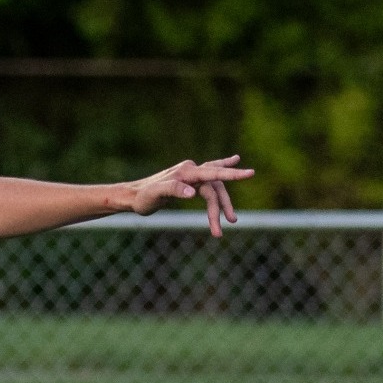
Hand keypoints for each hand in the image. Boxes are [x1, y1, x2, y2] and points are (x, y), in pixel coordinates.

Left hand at [127, 155, 254, 236]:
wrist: (132, 196)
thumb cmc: (143, 198)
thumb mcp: (155, 195)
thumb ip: (173, 190)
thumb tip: (193, 192)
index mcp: (186, 172)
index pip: (212, 174)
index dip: (231, 174)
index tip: (250, 173)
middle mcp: (190, 170)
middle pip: (215, 186)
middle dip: (223, 205)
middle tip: (232, 222)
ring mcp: (190, 174)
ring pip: (214, 187)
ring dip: (221, 205)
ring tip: (226, 223)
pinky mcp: (189, 180)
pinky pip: (210, 177)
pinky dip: (222, 170)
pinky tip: (235, 159)